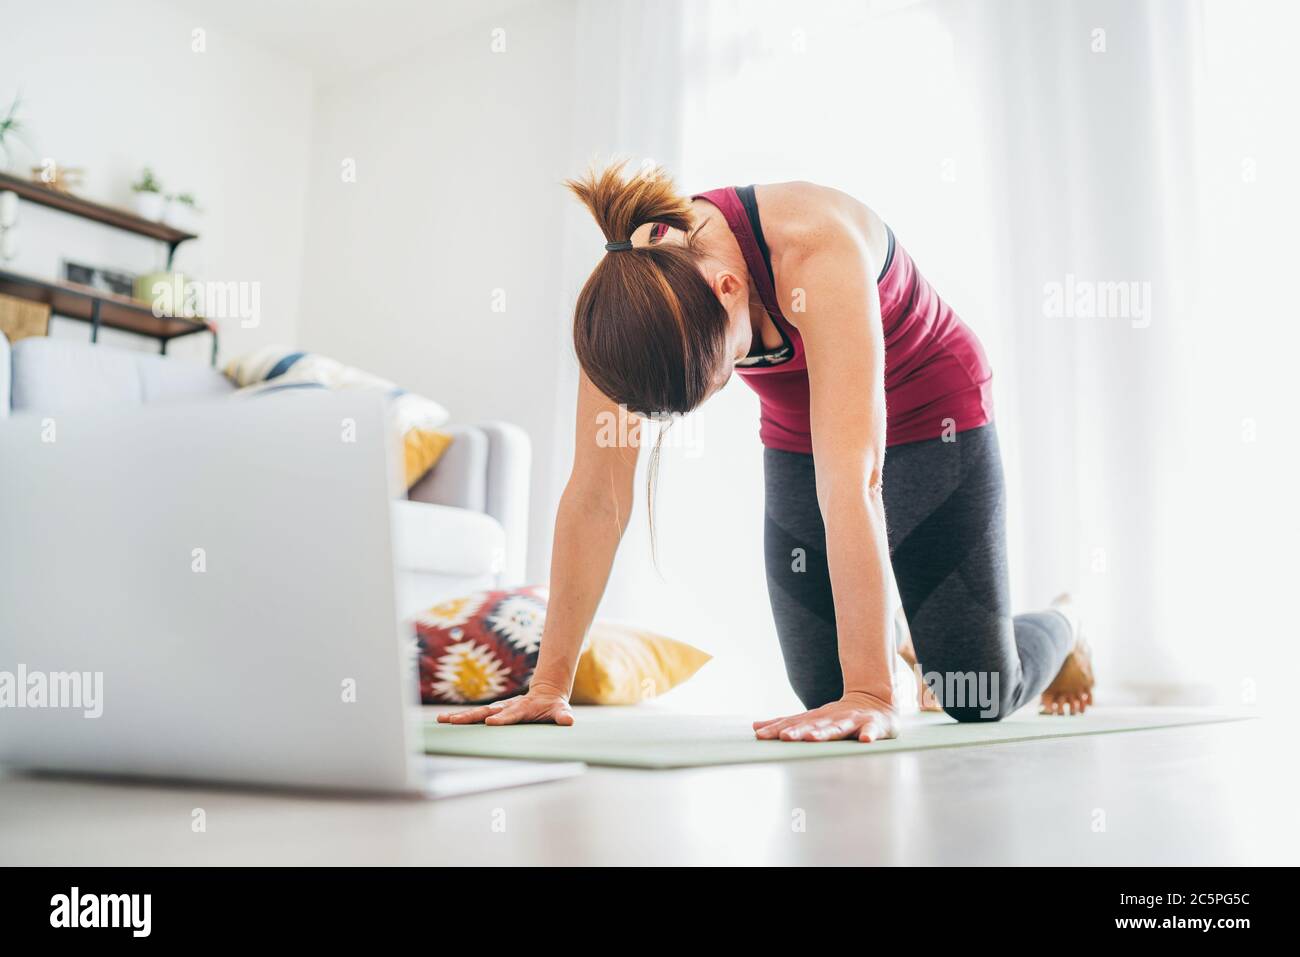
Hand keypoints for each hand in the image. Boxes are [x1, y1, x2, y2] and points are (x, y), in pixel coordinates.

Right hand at [435, 683, 573, 726]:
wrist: (546, 693)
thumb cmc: (554, 706)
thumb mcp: (561, 710)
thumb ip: (563, 715)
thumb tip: (569, 721)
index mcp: (523, 708)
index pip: (511, 714)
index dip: (502, 718)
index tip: (490, 722)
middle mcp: (507, 707)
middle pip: (487, 712)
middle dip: (471, 717)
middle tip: (453, 720)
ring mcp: (499, 709)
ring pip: (478, 713)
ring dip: (461, 717)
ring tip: (442, 720)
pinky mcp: (494, 712)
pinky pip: (476, 716)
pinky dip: (460, 718)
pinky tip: (444, 720)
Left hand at [753, 690, 898, 742]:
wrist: (875, 700)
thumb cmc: (840, 715)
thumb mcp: (812, 718)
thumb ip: (786, 723)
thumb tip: (756, 727)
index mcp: (817, 718)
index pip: (794, 723)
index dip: (777, 729)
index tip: (760, 735)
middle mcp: (832, 718)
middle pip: (813, 725)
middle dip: (798, 731)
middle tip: (784, 737)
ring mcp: (852, 721)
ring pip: (838, 728)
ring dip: (825, 733)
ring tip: (812, 738)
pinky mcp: (872, 725)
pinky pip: (871, 730)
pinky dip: (868, 734)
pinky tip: (864, 740)